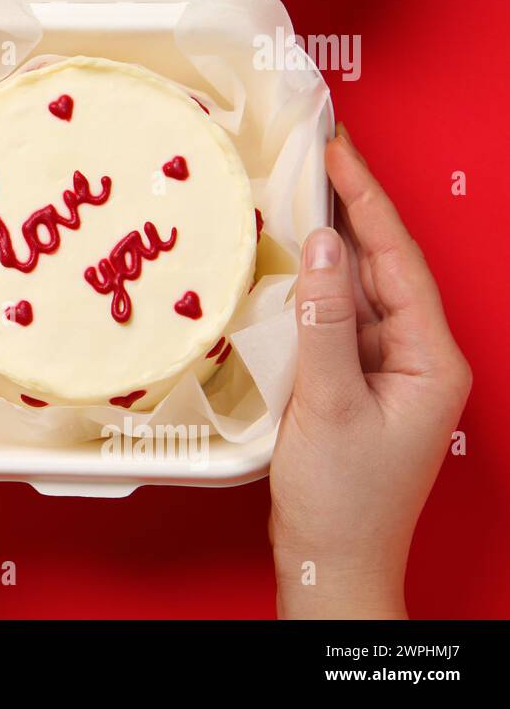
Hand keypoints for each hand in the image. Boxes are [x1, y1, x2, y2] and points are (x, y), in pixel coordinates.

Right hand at [270, 124, 470, 617]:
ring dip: (326, 252)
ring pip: (356, 294)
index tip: (339, 152)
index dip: (367, 201)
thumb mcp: (327, 404)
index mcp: (430, 360)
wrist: (330, 562)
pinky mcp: (354, 385)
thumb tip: (325, 248)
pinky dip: (310, 294)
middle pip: (382, 270)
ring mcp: (385, 373)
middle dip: (350, 213)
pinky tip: (283, 271)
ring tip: (293, 200)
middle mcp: (416, 359)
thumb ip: (324, 321)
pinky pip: (335, 323)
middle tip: (315, 159)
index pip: (398, 261)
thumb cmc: (339, 498)